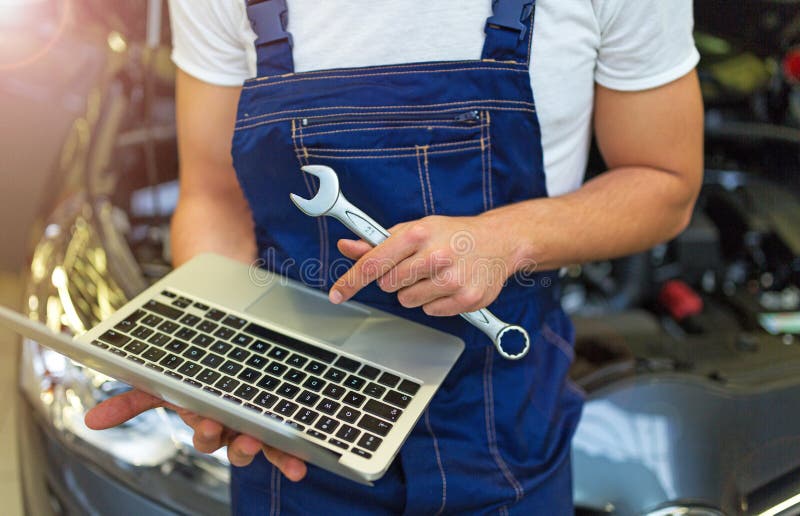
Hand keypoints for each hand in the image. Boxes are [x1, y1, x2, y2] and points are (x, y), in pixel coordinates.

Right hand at [85, 389, 306, 480]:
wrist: (236, 370)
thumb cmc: (199, 382)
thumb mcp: (167, 387)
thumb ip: (133, 401)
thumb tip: (92, 421)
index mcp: (205, 419)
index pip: (203, 433)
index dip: (205, 432)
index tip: (207, 422)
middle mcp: (229, 430)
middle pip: (228, 444)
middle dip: (230, 441)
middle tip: (234, 432)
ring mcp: (253, 432)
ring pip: (253, 449)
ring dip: (257, 450)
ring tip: (261, 443)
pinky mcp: (276, 435)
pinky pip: (282, 451)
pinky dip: (291, 461)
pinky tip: (301, 467)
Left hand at [330, 213, 525, 315]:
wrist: (499, 241)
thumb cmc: (451, 234)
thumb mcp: (415, 229)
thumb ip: (379, 241)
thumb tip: (347, 246)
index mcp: (418, 233)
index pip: (373, 263)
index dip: (350, 281)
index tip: (336, 294)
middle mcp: (435, 256)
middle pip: (388, 285)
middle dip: (394, 279)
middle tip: (414, 267)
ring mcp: (452, 279)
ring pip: (408, 301)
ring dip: (414, 292)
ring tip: (435, 275)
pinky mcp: (466, 299)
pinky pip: (430, 311)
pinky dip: (434, 302)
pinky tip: (449, 286)